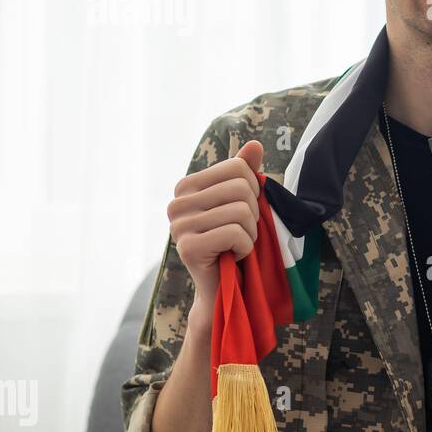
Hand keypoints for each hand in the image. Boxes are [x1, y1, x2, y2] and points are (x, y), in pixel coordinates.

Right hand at [167, 139, 264, 305]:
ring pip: (241, 211)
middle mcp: (176, 203)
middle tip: (240, 232)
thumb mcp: (242, 202)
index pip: (238, 168)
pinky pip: (236, 233)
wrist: (223, 286)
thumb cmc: (233, 241)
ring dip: (250, 233)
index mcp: (186, 186)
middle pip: (241, 188)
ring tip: (236, 245)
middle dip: (253, 214)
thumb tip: (254, 145)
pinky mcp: (187, 248)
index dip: (253, 191)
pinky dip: (245, 247)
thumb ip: (245, 173)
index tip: (242, 213)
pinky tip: (232, 256)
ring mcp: (178, 226)